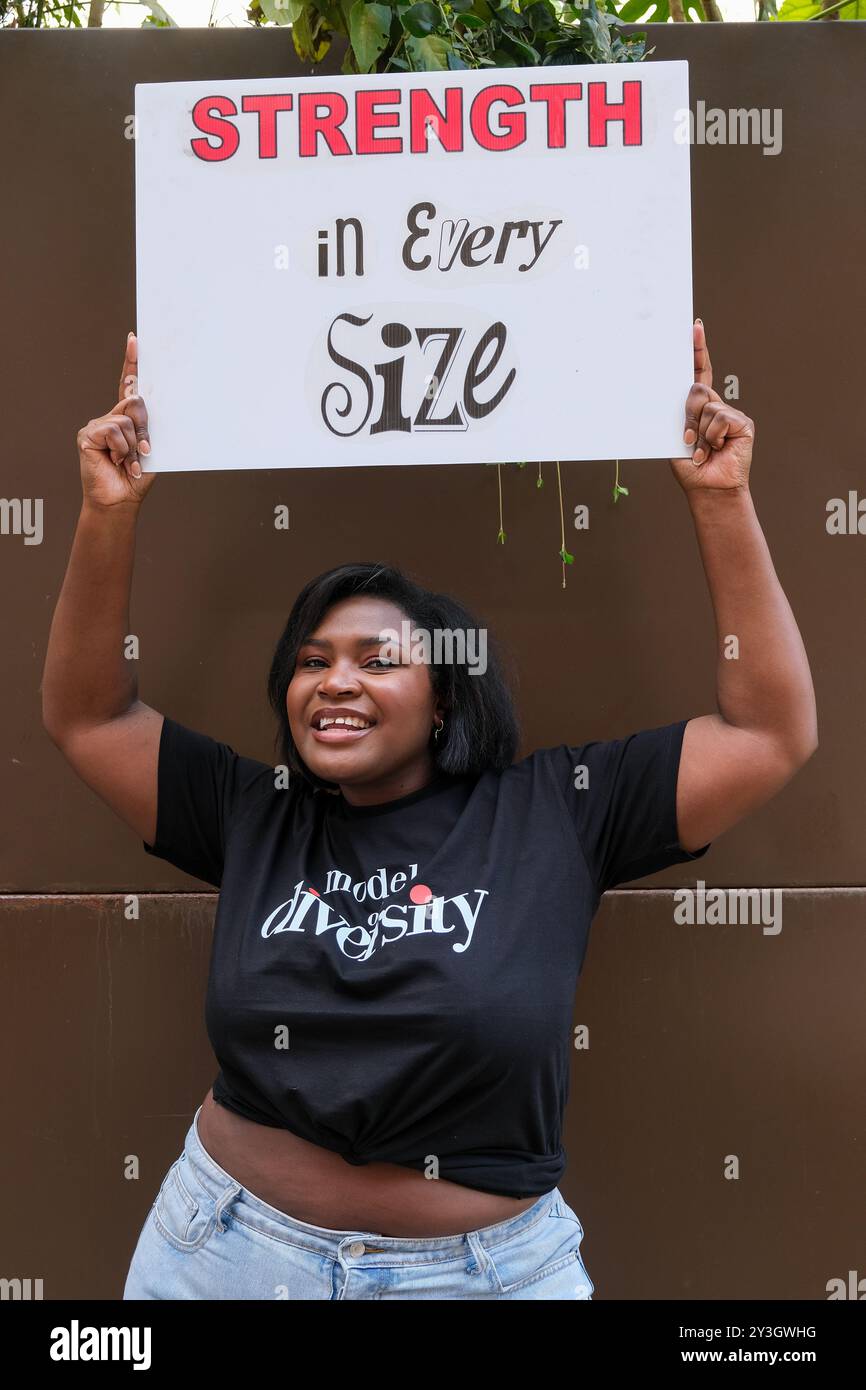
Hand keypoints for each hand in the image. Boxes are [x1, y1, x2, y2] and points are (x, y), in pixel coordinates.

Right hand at [77, 332, 155, 508]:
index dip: (131, 363)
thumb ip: (145, 424)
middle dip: (144, 427)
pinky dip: (121, 449)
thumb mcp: (148, 448)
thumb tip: (138, 398)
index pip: (128, 387)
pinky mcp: (88, 435)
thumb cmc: (136, 476)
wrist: (120, 499)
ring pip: (125, 420)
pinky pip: (113, 431)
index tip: (134, 340)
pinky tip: (116, 461)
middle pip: (134, 401)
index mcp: (125, 418)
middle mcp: (110, 418)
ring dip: (133, 446)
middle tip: (145, 450)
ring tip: (128, 462)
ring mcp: (97, 425)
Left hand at [670, 321, 753, 493]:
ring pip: (707, 406)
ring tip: (703, 451)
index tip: (694, 327)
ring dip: (698, 433)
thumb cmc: (691, 466)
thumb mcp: (677, 437)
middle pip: (696, 390)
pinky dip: (711, 438)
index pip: (699, 373)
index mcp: (698, 407)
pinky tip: (715, 451)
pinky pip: (720, 418)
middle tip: (687, 439)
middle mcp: (715, 406)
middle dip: (687, 415)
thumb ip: (680, 415)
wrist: (709, 487)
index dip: (697, 350)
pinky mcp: (743, 423)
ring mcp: (731, 413)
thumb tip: (681, 393)